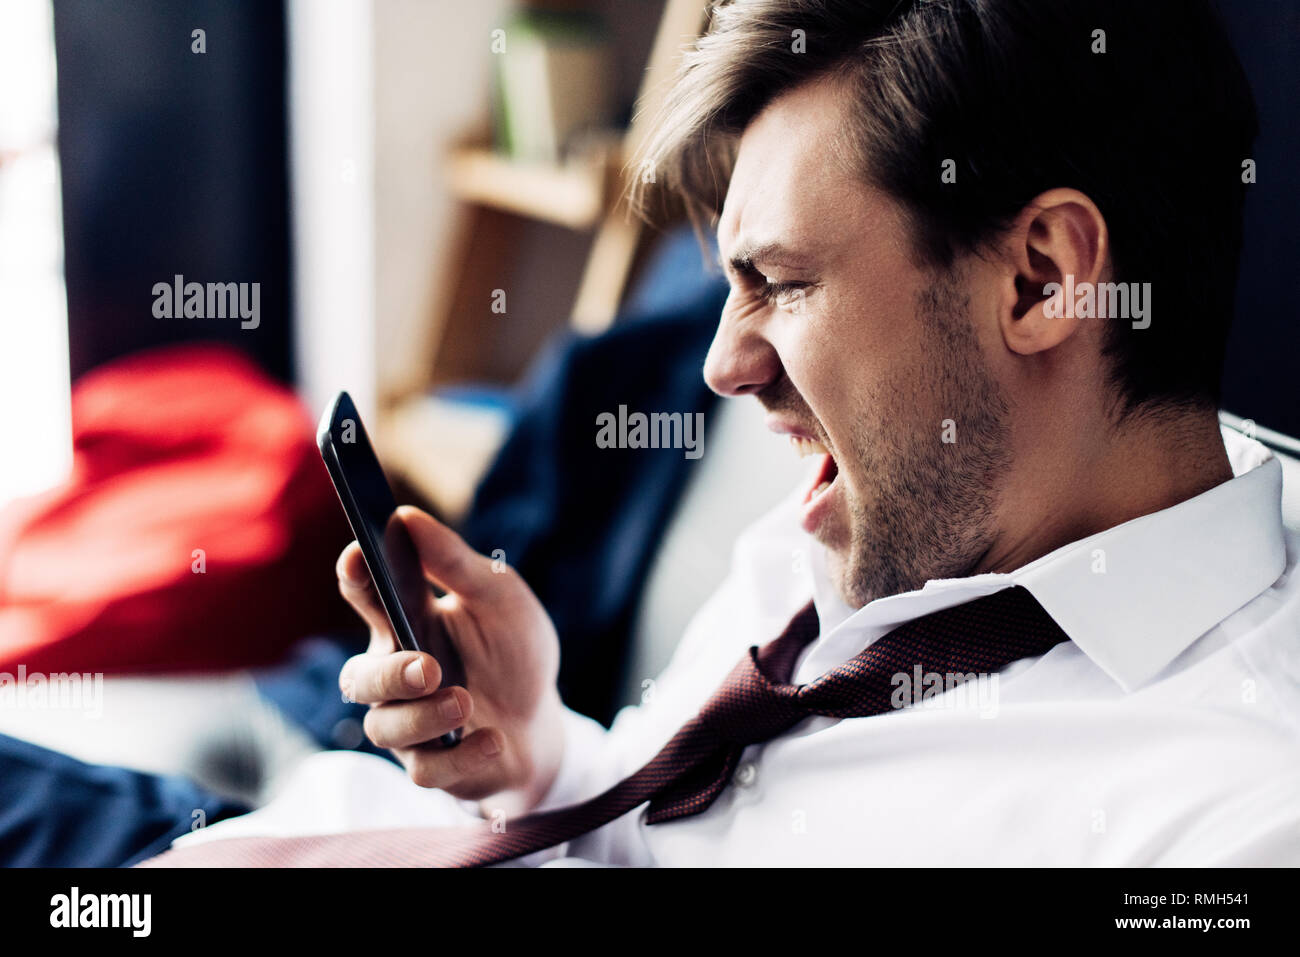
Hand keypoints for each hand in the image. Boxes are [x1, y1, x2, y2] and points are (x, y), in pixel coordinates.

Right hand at [337, 506, 565, 814]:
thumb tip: (407, 517)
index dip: (355, 577)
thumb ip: (454, 562)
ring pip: (384, 728)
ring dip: (423, 716)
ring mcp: (408, 722)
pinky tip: (493, 739)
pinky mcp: (432, 765)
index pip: (364, 595)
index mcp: (406, 621)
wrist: (542, 720)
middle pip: (358, 678)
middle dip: (388, 673)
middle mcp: (395, 673)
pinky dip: (461, 756)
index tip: (359, 558)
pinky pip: (425, 770)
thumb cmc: (513, 650)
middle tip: (427, 667)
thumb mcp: (499, 597)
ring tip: (467, 700)